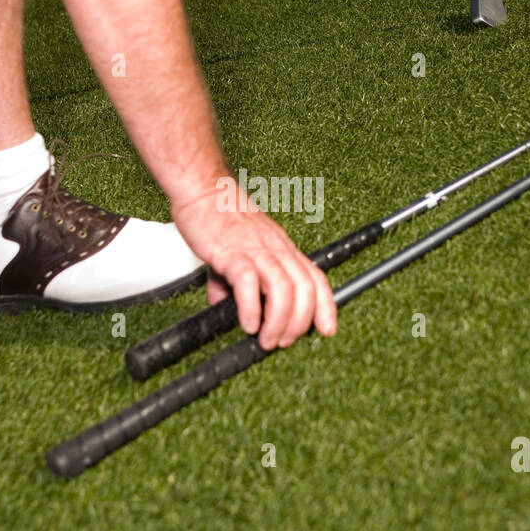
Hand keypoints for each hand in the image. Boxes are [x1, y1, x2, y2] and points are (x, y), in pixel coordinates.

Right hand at [170, 187, 337, 348]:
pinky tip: (248, 323)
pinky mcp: (232, 252)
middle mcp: (275, 249)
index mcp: (282, 249)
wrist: (202, 189)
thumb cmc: (221, 216)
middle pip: (304, 288)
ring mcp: (255, 250)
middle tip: (284, 341)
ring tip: (267, 339)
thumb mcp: (239, 252)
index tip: (327, 330)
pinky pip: (248, 282)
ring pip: (283, 288)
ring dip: (278, 321)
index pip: (315, 278)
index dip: (326, 306)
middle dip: (300, 322)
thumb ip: (237, 283)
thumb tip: (230, 308)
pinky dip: (251, 308)